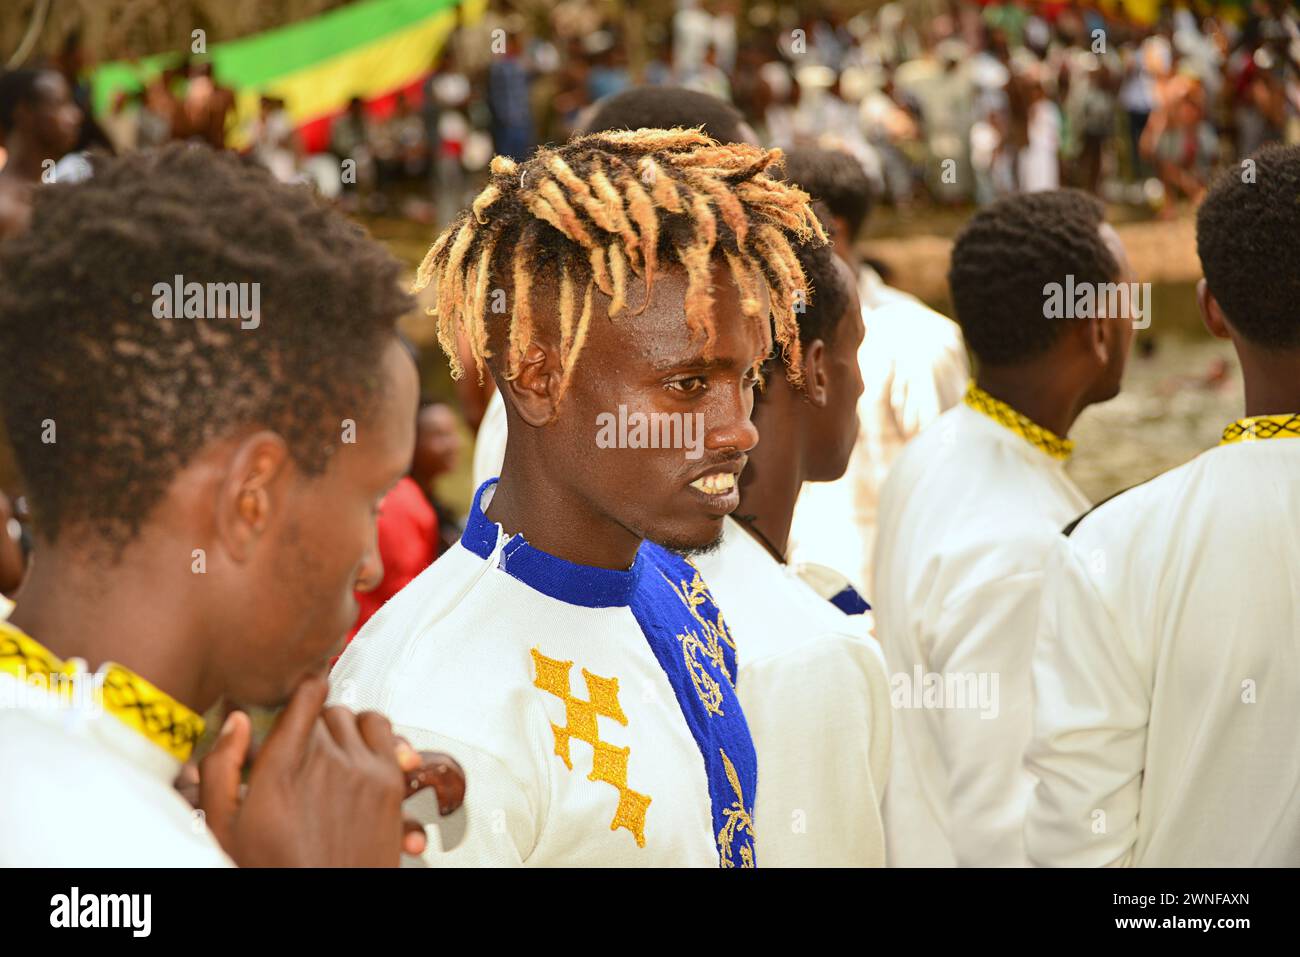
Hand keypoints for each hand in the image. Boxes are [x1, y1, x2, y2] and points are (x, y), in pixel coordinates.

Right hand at [198, 676, 416, 866]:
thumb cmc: (274, 869)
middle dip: (313, 722)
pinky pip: (387, 735)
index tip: (297, 695)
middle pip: (327, 709)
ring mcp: (364, 770)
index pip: (303, 695)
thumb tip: (236, 722)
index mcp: (282, 767)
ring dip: (343, 728)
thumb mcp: (223, 826)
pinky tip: (360, 755)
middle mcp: (327, 760)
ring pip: (357, 718)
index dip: (300, 690)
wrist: (323, 905)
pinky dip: (376, 737)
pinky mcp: (391, 784)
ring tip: (330, 751)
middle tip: (302, 747)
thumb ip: (221, 767)